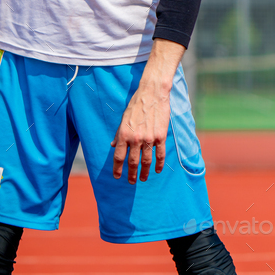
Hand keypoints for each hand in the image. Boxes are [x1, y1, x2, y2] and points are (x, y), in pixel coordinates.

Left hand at [111, 39, 184, 183]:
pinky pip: (160, 155)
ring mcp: (149, 139)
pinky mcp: (160, 137)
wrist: (152, 93)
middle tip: (131, 181)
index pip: (119, 156)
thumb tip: (113, 145)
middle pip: (132, 162)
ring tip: (142, 179)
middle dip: (130, 174)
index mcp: (124, 133)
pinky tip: (157, 170)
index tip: (117, 176)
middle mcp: (135, 138)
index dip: (117, 168)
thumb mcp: (123, 118)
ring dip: (144, 172)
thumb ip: (119, 133)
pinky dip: (159, 164)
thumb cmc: (136, 104)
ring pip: (146, 161)